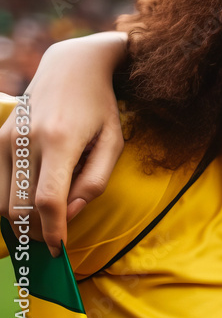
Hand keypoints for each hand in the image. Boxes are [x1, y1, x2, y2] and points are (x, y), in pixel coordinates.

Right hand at [0, 32, 126, 255]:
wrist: (71, 68)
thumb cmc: (100, 108)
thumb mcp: (114, 142)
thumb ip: (95, 181)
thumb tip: (72, 212)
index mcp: (61, 140)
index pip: (48, 200)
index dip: (53, 230)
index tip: (60, 249)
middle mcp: (27, 139)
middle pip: (20, 207)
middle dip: (36, 231)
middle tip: (55, 238)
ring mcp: (6, 138)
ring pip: (2, 201)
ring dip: (22, 219)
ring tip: (47, 216)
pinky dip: (11, 201)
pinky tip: (33, 198)